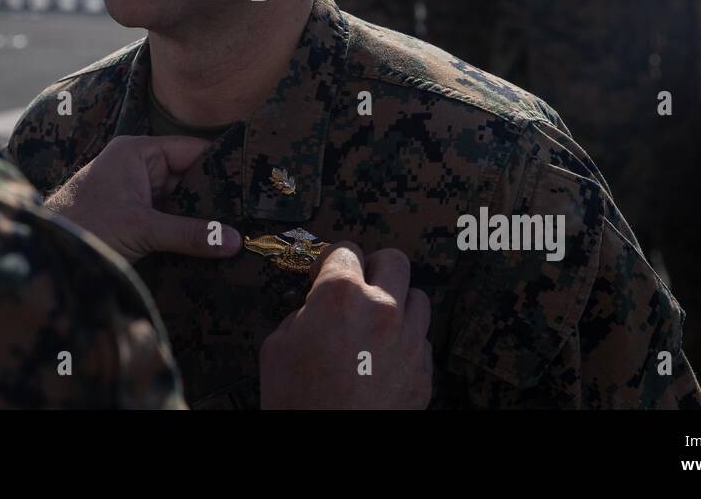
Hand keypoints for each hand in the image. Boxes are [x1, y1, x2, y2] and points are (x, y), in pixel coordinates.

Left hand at [43, 135, 240, 263]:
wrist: (45, 254)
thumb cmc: (83, 226)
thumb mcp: (141, 228)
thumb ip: (188, 233)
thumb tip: (233, 240)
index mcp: (137, 152)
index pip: (191, 150)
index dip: (222, 164)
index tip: (254, 179)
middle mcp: (138, 167)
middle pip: (189, 177)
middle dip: (215, 195)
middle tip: (253, 211)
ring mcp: (136, 194)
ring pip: (180, 201)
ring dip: (202, 216)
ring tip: (241, 227)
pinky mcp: (134, 218)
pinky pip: (169, 219)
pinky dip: (187, 230)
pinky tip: (213, 242)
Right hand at [260, 242, 432, 409]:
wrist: (327, 451)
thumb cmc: (293, 399)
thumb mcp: (278, 345)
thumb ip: (304, 313)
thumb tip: (317, 307)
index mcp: (341, 294)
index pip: (347, 251)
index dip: (333, 261)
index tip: (326, 274)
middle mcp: (382, 309)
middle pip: (395, 261)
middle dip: (374, 269)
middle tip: (359, 286)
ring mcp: (409, 341)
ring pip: (418, 298)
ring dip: (398, 303)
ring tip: (377, 322)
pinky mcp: (423, 372)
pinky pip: (422, 341)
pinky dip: (406, 343)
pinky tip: (384, 359)